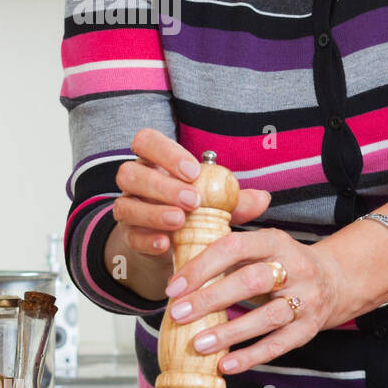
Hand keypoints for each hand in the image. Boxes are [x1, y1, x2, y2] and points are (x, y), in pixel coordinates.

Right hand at [112, 128, 270, 257]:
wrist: (177, 246)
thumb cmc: (199, 213)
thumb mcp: (219, 204)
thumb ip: (236, 200)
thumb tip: (263, 198)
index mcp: (155, 163)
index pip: (146, 142)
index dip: (166, 153)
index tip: (193, 171)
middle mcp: (136, 183)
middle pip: (130, 173)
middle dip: (162, 185)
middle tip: (193, 200)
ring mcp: (128, 210)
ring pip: (124, 205)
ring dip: (153, 212)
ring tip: (180, 220)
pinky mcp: (128, 237)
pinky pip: (130, 236)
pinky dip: (147, 239)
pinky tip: (165, 243)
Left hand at [161, 225, 364, 374]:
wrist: (336, 280)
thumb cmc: (282, 264)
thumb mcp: (262, 244)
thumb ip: (227, 248)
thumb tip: (176, 258)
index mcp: (276, 242)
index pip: (235, 247)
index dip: (202, 266)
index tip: (174, 287)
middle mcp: (296, 268)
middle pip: (252, 281)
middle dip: (212, 298)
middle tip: (178, 314)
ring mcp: (307, 299)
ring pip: (267, 317)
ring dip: (230, 332)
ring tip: (198, 344)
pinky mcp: (309, 328)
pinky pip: (279, 345)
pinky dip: (251, 356)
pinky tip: (225, 365)